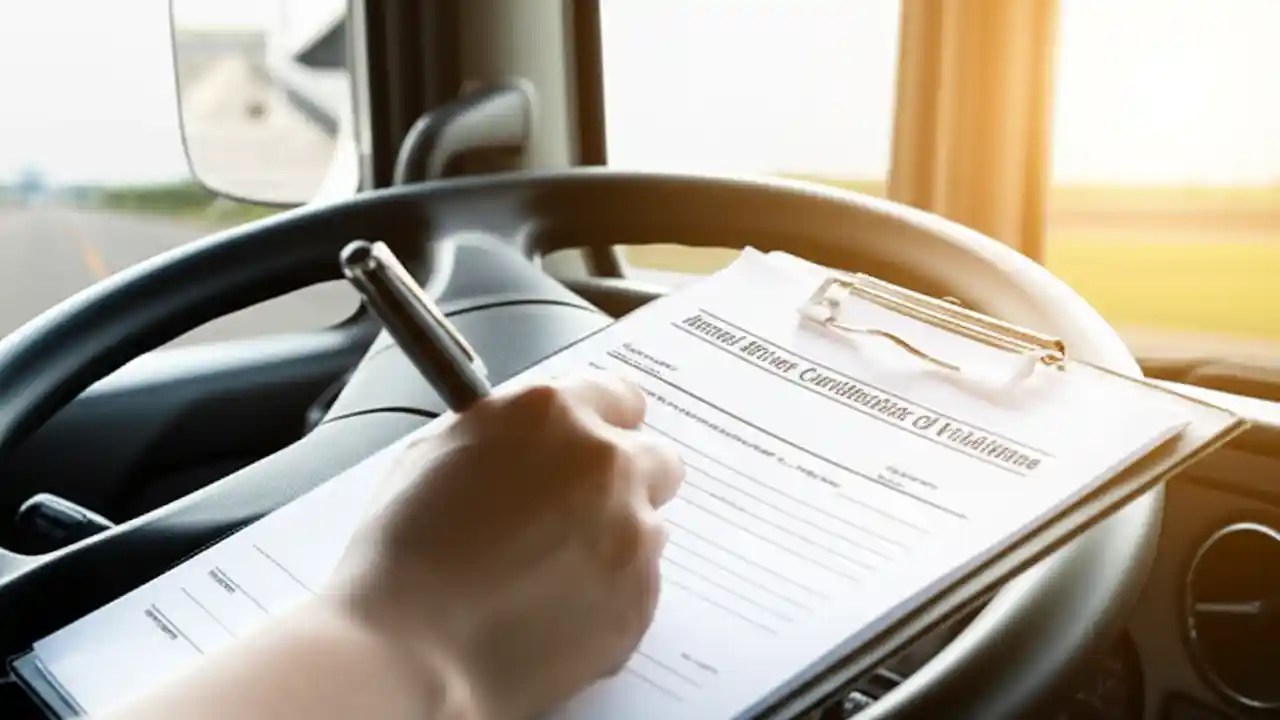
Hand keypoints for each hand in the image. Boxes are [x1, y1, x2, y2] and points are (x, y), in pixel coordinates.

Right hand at [330, 373, 684, 718]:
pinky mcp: (641, 597)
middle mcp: (604, 461)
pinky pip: (642, 587)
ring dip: (615, 543)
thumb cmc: (404, 556)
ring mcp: (632, 530)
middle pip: (655, 459)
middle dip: (626, 484)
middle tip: (578, 516)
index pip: (620, 396)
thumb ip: (504, 433)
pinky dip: (609, 597)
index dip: (604, 427)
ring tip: (547, 576)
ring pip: (649, 527)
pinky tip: (551, 611)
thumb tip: (529, 439)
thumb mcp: (436, 453)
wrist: (409, 650)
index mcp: (552, 412)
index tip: (593, 448)